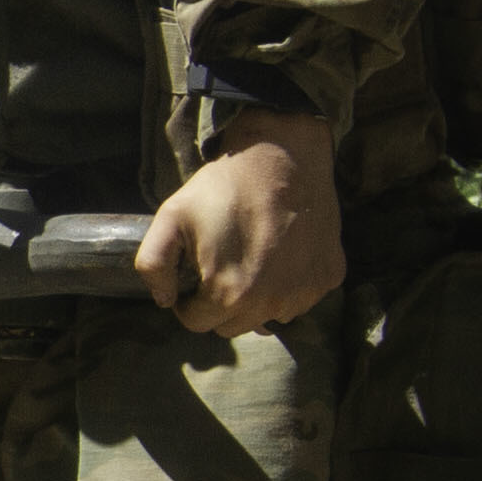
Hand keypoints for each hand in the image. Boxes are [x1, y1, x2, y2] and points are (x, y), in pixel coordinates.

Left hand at [134, 109, 343, 336]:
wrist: (284, 154)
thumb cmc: (225, 185)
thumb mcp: (171, 216)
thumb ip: (153, 265)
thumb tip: (164, 301)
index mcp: (231, 295)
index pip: (199, 324)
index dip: (189, 302)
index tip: (195, 277)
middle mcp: (272, 303)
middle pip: (233, 326)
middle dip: (221, 303)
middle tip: (222, 264)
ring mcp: (305, 292)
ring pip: (267, 316)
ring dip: (256, 298)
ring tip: (252, 256)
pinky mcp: (328, 278)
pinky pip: (299, 299)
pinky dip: (287, 285)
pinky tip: (280, 253)